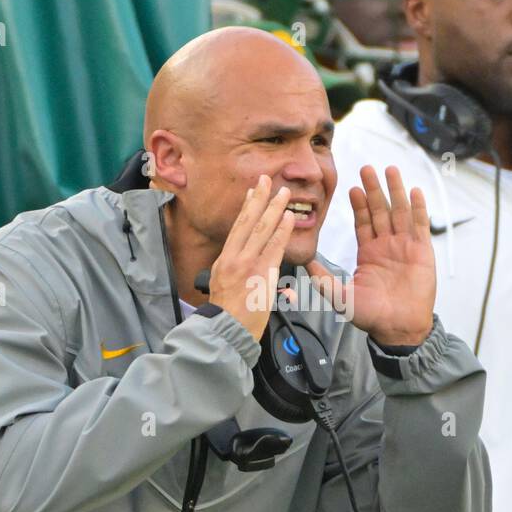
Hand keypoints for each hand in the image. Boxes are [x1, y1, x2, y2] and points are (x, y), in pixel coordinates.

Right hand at [208, 175, 294, 340]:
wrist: (225, 331)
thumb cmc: (227, 317)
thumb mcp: (223, 288)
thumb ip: (235, 272)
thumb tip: (244, 263)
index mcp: (224, 261)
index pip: (237, 228)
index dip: (247, 208)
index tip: (253, 192)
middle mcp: (233, 258)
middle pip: (248, 222)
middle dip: (259, 198)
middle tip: (267, 180)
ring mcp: (246, 264)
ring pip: (262, 230)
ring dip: (274, 209)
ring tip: (284, 193)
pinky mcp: (260, 274)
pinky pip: (274, 247)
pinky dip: (282, 231)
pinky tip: (288, 218)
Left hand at [307, 165, 433, 347]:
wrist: (398, 328)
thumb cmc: (371, 317)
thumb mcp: (341, 297)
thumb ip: (323, 280)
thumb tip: (303, 264)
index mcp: (368, 253)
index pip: (362, 222)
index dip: (358, 204)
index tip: (351, 187)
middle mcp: (386, 246)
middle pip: (380, 211)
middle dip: (374, 189)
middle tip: (366, 168)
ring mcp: (405, 246)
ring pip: (399, 212)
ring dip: (395, 191)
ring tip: (390, 170)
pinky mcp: (422, 252)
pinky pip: (420, 225)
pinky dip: (418, 208)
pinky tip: (414, 191)